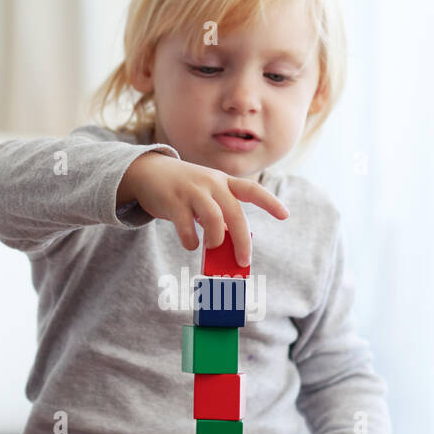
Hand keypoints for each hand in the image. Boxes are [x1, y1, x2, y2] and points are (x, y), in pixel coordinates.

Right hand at [120, 152, 287, 267]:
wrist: (149, 172)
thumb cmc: (184, 190)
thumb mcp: (206, 195)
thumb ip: (219, 215)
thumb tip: (228, 245)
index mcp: (224, 182)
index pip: (252, 189)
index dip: (270, 202)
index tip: (285, 215)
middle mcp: (211, 184)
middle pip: (235, 214)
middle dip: (242, 242)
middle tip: (243, 261)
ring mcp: (192, 191)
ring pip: (214, 219)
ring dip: (216, 240)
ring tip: (212, 247)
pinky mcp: (173, 202)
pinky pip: (187, 227)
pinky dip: (190, 241)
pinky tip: (190, 243)